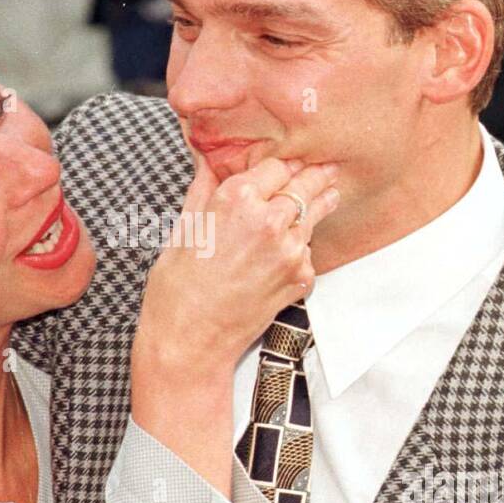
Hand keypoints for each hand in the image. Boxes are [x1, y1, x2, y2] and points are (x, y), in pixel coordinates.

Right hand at [137, 152, 338, 373]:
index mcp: (236, 199)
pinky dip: (300, 250)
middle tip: (325, 171)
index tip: (283, 167)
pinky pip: (308, 252)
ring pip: (312, 217)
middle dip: (314, 177)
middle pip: (304, 185)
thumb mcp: (183, 228)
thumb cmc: (177, 288)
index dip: (278, 167)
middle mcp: (269, 220)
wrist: (190, 341)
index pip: (276, 165)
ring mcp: (290, 250)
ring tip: (326, 197)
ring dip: (315, 209)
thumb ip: (203, 189)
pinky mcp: (301, 277)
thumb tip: (206, 161)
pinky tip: (285, 254)